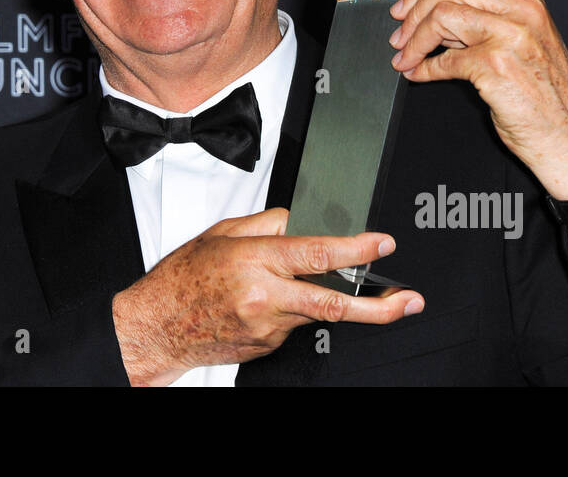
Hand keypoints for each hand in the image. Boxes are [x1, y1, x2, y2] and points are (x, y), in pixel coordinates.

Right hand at [111, 207, 423, 385]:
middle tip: (408, 301)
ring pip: (313, 311)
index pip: (317, 253)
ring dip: (324, 300)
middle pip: (333, 304)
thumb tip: (298, 221)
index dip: (356, 248)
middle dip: (378, 307)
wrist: (159, 326)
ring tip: (311, 289)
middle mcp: (265, 297)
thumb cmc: (183, 278)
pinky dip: (290, 309)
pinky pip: (292, 323)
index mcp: (255, 261)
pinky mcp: (267, 347)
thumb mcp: (222, 233)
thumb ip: (266, 224)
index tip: (382, 243)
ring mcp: (267, 328)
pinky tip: (265, 303)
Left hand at [388, 0, 567, 264]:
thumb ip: (484, 21)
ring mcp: (511, 36)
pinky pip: (444, 60)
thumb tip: (433, 15)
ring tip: (405, 58)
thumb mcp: (523, 42)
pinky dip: (423, 69)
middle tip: (398, 34)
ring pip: (441, 16)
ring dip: (414, 40)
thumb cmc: (548, 97)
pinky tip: (420, 75)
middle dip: (413, 11)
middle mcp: (523, 11)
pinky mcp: (497, 66)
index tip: (406, 7)